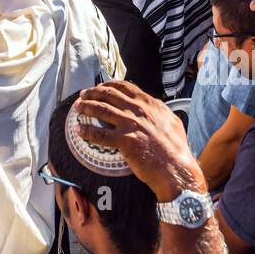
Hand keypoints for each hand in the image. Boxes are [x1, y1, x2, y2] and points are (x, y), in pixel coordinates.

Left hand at [75, 82, 204, 202]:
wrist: (177, 168)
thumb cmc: (176, 149)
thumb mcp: (172, 122)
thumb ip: (160, 112)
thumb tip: (155, 107)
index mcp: (150, 104)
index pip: (125, 87)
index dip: (109, 85)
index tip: (100, 86)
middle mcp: (139, 110)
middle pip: (109, 95)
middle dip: (93, 93)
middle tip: (83, 95)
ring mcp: (131, 124)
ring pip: (102, 110)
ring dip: (86, 107)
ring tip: (78, 108)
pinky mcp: (125, 141)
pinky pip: (100, 134)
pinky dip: (87, 131)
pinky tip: (79, 131)